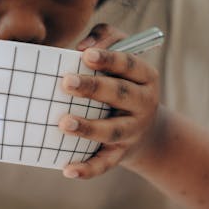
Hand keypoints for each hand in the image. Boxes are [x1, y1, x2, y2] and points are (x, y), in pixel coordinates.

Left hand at [59, 23, 160, 178]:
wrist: (145, 127)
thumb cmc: (122, 78)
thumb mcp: (122, 53)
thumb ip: (105, 38)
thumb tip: (81, 48)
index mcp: (145, 77)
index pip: (129, 65)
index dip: (109, 59)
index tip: (85, 55)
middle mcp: (143, 103)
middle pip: (120, 95)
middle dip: (94, 88)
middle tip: (66, 82)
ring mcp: (132, 131)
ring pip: (112, 131)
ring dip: (88, 127)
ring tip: (63, 122)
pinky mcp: (120, 153)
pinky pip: (104, 163)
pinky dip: (87, 169)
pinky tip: (67, 169)